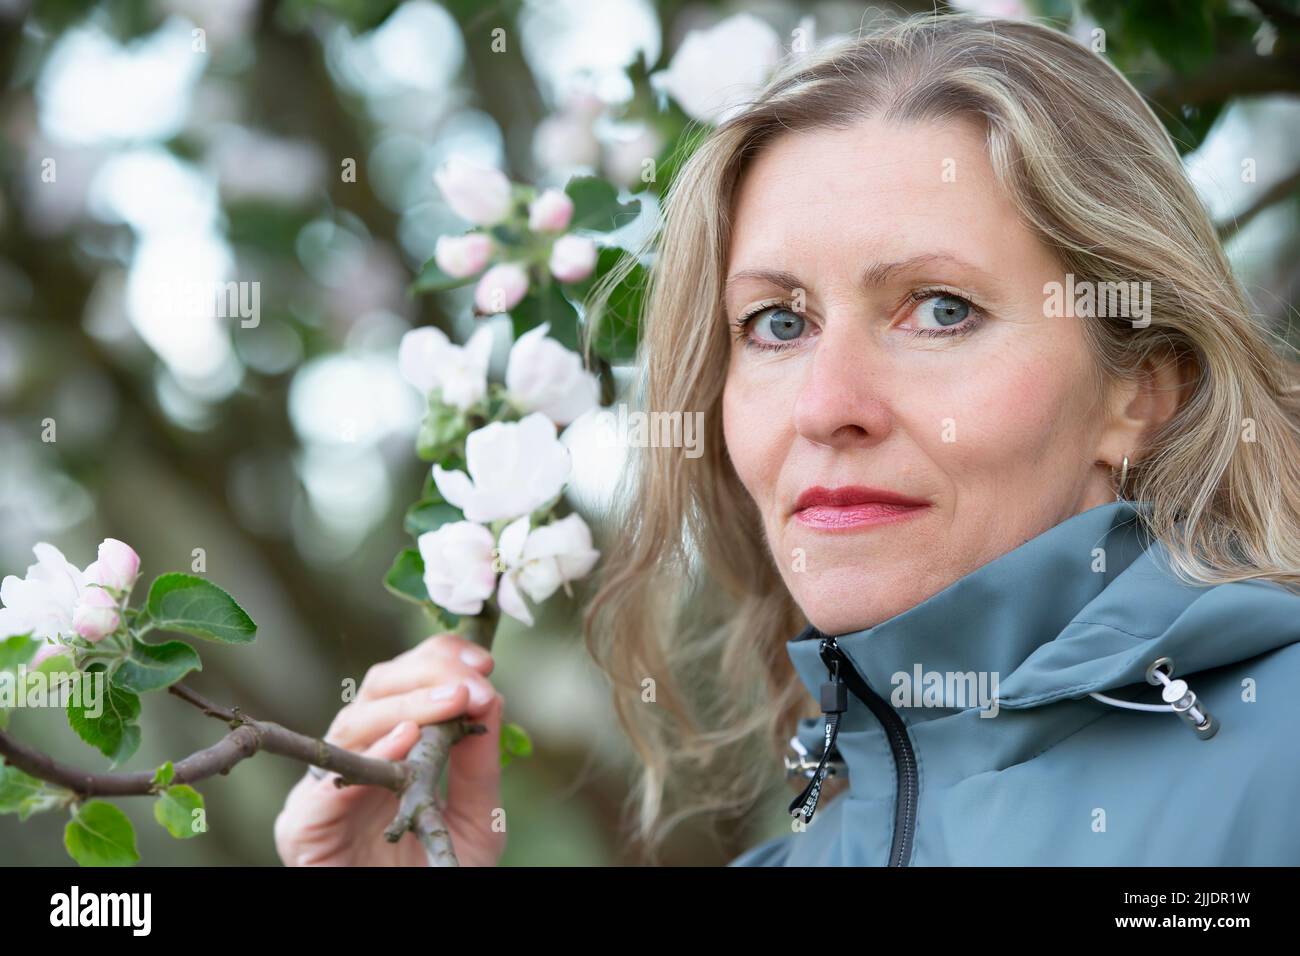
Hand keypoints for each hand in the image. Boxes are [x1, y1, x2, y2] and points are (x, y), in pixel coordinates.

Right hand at [273, 632, 505, 865]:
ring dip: (409, 705)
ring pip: (352, 722)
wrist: (403, 928)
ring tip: (453, 699)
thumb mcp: (475, 817)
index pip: (405, 683)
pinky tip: (406, 740)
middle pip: (376, 689)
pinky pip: (328, 784)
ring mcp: (324, 790)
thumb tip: (490, 697)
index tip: (482, 659)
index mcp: (388, 747)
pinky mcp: (303, 827)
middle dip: (426, 673)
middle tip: (473, 678)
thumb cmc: (435, 874)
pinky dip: (369, 754)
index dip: (438, 660)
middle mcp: (352, 759)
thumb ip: (479, 763)